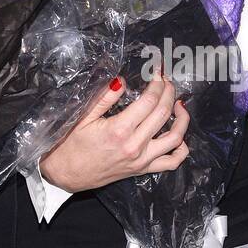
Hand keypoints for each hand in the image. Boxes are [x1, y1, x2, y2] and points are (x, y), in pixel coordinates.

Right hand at [38, 71, 189, 191]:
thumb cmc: (70, 145)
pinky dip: (181, 150)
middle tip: (167, 81)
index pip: (149, 101)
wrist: (66, 175)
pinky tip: (180, 137)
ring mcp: (141, 160)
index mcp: (119, 130)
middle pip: (163, 113)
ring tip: (178, 104)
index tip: (158, 72)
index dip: (157, 83)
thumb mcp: (83, 117)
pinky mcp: (142, 170)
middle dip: (169, 92)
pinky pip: (171, 162)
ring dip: (182, 118)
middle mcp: (134, 146)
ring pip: (174, 138)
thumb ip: (104, 98)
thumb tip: (122, 80)